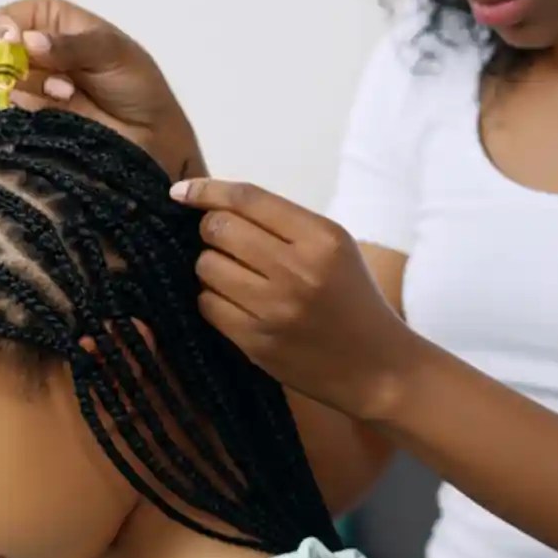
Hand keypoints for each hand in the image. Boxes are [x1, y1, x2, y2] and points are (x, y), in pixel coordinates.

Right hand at [0, 0, 204, 179]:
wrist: (153, 136)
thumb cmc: (137, 85)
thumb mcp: (111, 51)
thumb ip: (70, 45)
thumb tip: (28, 42)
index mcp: (57, 23)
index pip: (15, 14)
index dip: (4, 24)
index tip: (6, 39)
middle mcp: (40, 53)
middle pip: (0, 50)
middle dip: (15, 61)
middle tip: (40, 70)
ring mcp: (36, 88)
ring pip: (6, 82)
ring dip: (34, 87)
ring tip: (68, 93)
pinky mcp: (36, 119)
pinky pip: (16, 111)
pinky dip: (36, 110)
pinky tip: (64, 109)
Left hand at [170, 178, 416, 415]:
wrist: (377, 367)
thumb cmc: (353, 300)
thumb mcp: (335, 248)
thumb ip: (283, 223)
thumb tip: (213, 205)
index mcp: (321, 238)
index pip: (247, 199)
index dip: (206, 190)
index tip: (181, 191)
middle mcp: (297, 270)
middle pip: (219, 229)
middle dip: (211, 231)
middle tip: (225, 243)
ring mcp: (274, 309)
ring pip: (206, 266)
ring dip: (211, 266)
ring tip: (236, 276)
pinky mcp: (256, 342)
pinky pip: (207, 304)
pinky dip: (213, 298)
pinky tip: (235, 302)